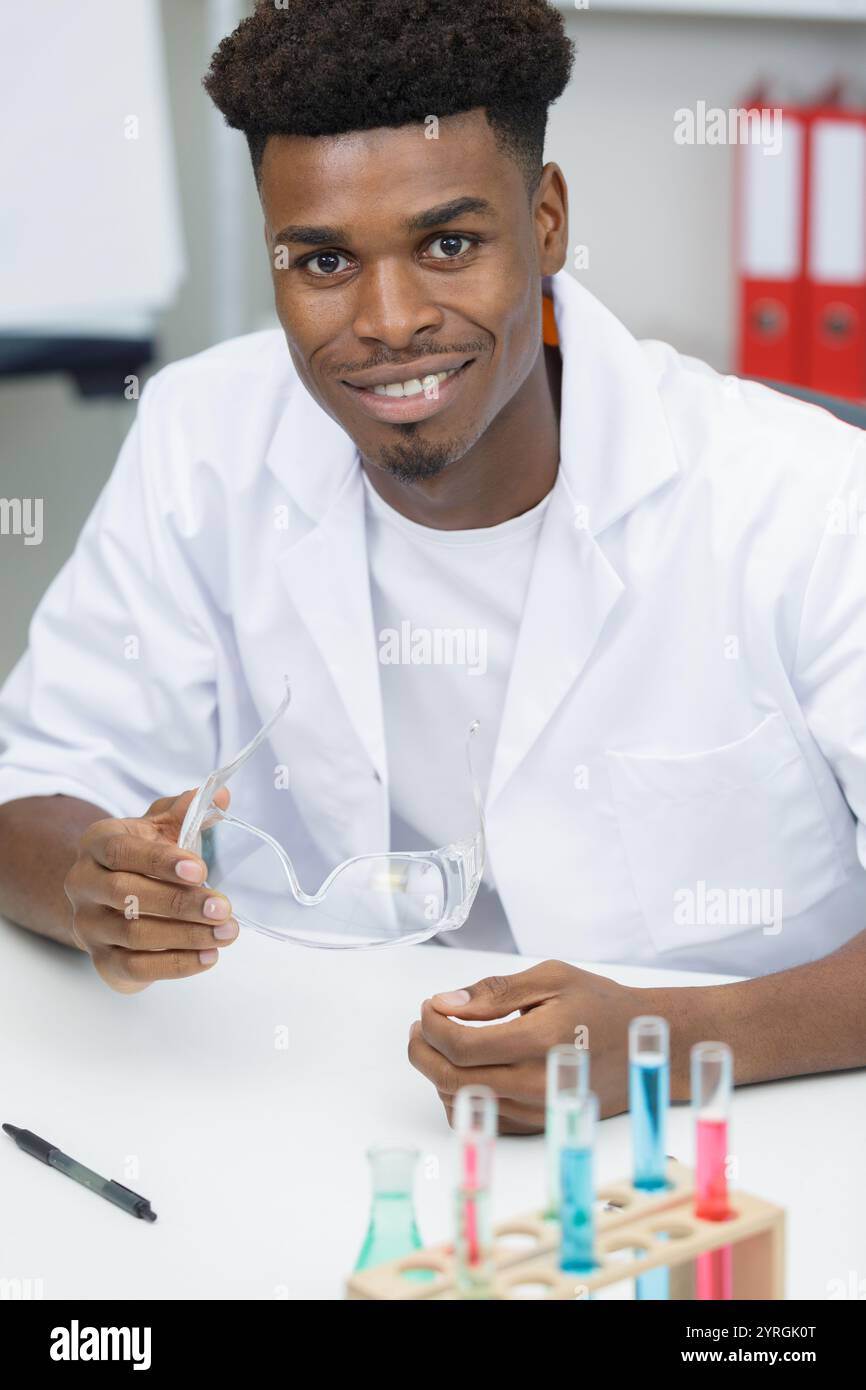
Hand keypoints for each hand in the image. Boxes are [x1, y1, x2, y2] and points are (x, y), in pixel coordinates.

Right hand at [64, 787, 236, 992]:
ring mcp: (88, 925)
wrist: (110, 899)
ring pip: (134, 935)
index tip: (200, 870)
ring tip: (227, 932)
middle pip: (126, 896)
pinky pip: (137, 967)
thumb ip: (188, 810)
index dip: (160, 861)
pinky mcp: (102, 960)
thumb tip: (222, 795)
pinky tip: (209, 956)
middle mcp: (83, 884)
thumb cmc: (143, 856)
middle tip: (223, 908)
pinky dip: (176, 965)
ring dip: (186, 936)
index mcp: (96, 844)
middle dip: (180, 904)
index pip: (121, 851)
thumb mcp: (161, 827)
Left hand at [408, 960, 644, 1132]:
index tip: (429, 1006)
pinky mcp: (537, 1125)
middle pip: (451, 1080)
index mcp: (540, 1042)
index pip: (461, 1045)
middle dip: (423, 1051)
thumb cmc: (599, 1004)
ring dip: (437, 1072)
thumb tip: (446, 1002)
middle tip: (421, 1026)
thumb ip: (495, 991)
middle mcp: (537, 1084)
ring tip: (441, 1041)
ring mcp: (537, 1111)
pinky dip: (460, 1094)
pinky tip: (465, 1066)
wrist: (644, 1046)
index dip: (433, 1025)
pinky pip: (481, 1118)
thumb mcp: (551, 978)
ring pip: (461, 1103)